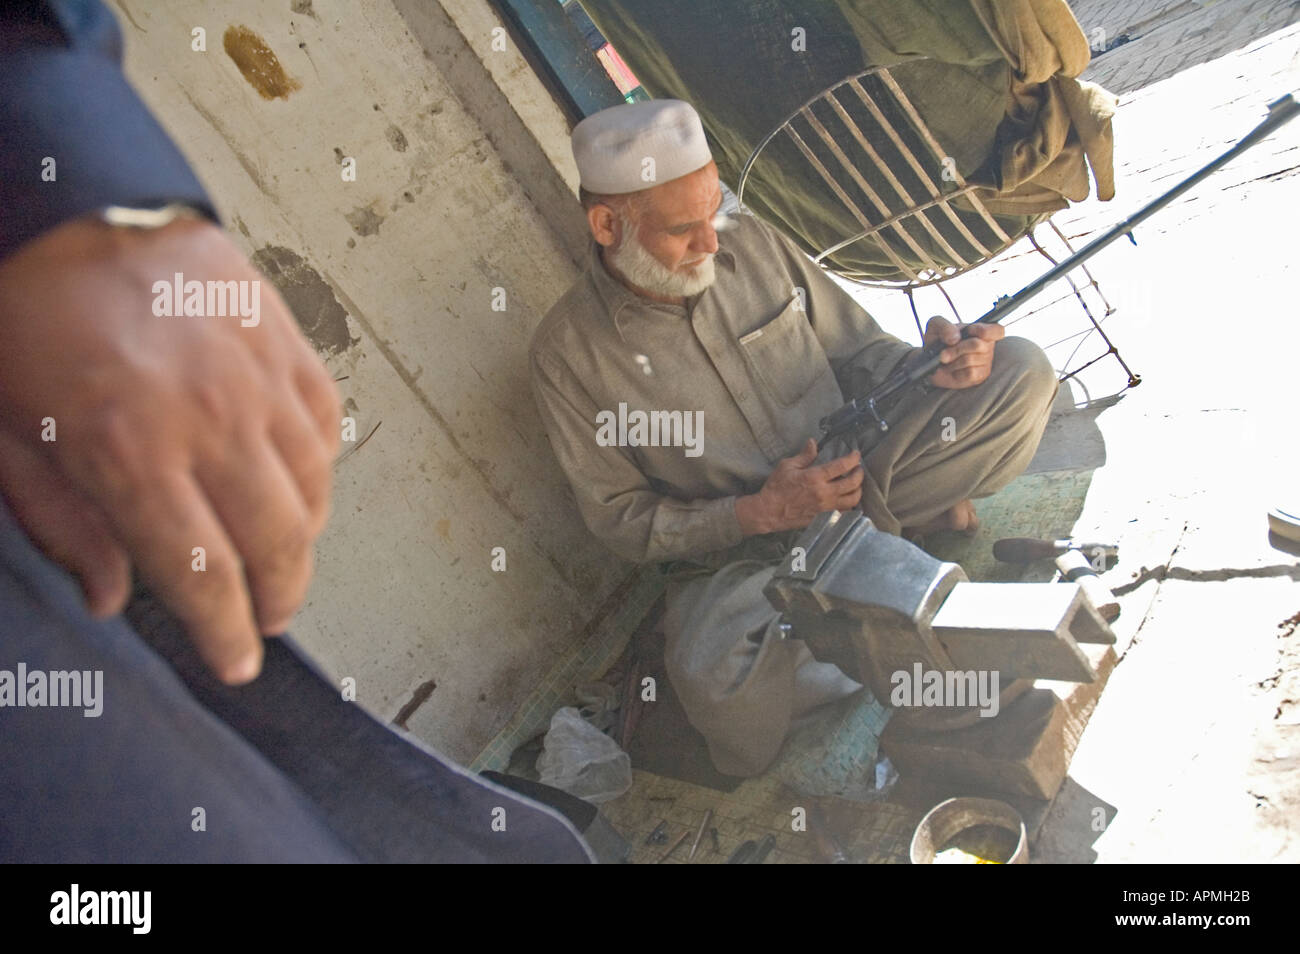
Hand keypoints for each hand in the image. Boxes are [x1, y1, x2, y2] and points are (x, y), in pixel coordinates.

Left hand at [0, 215, 339, 683]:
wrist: (68, 200)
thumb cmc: (22, 307)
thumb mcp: (7, 429)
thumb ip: (62, 523)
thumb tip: (109, 594)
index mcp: (132, 450)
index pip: (206, 573)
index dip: (228, 633)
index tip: (237, 660)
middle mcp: (211, 420)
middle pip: (278, 541)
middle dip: (280, 597)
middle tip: (270, 617)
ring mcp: (257, 377)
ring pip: (313, 488)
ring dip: (304, 537)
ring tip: (285, 554)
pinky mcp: (282, 339)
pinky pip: (325, 422)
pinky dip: (321, 465)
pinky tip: (300, 478)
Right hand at [736, 438, 861, 533]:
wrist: (768, 512)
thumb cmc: (776, 488)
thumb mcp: (787, 466)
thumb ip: (804, 456)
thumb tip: (813, 443)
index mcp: (815, 477)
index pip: (842, 466)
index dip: (853, 458)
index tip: (856, 454)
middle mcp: (824, 493)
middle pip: (853, 483)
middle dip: (859, 473)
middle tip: (858, 468)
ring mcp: (826, 507)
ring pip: (853, 500)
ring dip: (858, 490)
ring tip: (855, 484)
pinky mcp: (824, 518)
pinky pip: (845, 512)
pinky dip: (850, 506)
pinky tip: (847, 500)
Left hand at [922, 316, 1003, 388]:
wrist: (930, 361)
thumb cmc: (938, 340)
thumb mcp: (935, 325)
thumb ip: (944, 326)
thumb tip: (955, 338)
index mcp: (982, 330)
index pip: (997, 330)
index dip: (983, 330)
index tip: (968, 331)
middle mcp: (987, 346)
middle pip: (977, 345)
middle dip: (956, 348)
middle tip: (943, 352)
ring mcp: (985, 362)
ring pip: (970, 360)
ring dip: (953, 360)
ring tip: (947, 360)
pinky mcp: (979, 376)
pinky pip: (969, 373)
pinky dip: (956, 371)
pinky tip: (953, 369)